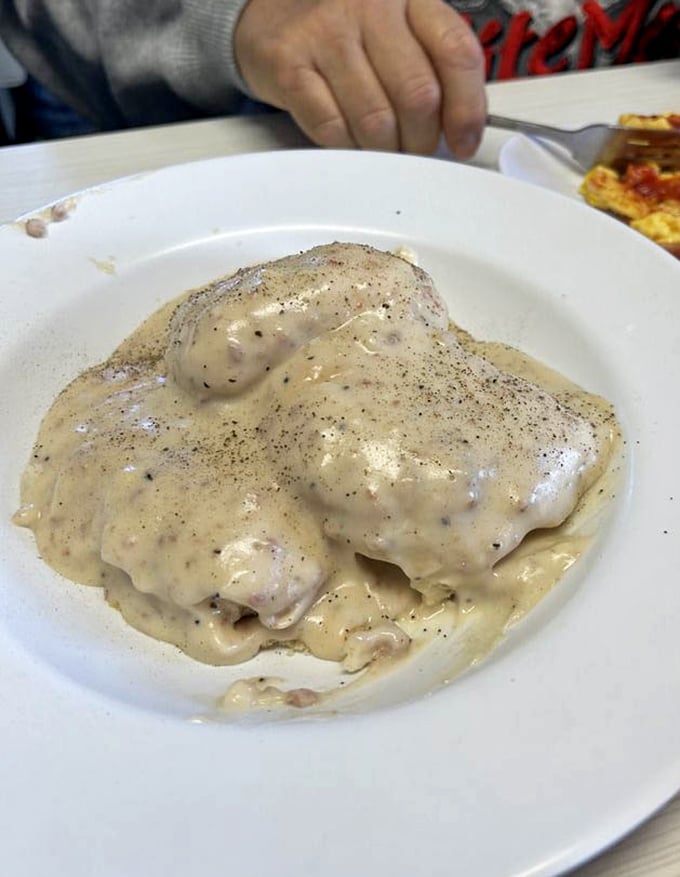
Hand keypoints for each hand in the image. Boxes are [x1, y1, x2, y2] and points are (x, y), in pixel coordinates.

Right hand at [234, 0, 486, 156]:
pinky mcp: (290, 65)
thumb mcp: (399, 30)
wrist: (270, 16)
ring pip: (376, 122)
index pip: (456, 53)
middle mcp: (370, 6)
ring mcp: (326, 34)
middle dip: (422, 139)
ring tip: (380, 145)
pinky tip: (348, 138)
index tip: (463, 142)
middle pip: (418, 96)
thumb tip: (462, 127)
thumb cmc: (346, 32)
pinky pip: (333, 130)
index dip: (467, 109)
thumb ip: (434, 66)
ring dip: (384, 150)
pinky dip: (347, 147)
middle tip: (415, 148)